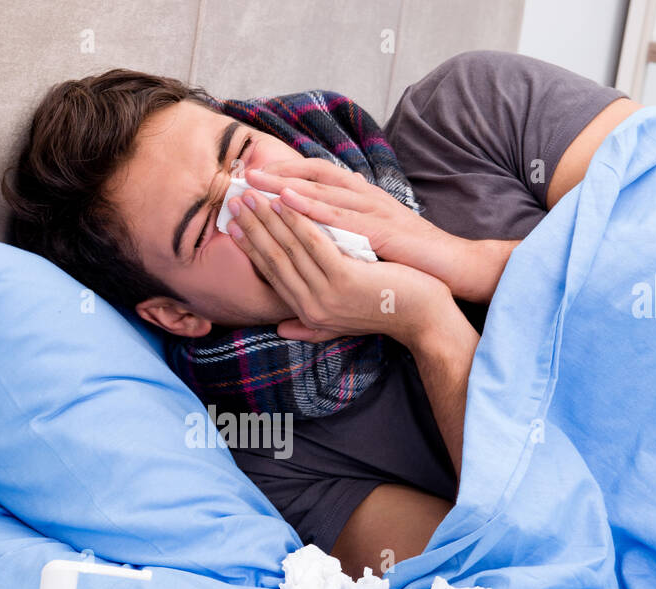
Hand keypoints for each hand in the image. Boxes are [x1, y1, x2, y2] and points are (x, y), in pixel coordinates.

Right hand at [223, 186, 460, 349]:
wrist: (423, 318)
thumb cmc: (387, 311)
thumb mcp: (342, 322)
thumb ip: (311, 327)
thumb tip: (281, 330)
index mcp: (307, 312)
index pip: (272, 273)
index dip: (250, 246)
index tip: (232, 224)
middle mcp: (311, 307)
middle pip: (273, 258)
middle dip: (251, 225)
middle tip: (234, 199)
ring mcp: (326, 294)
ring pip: (288, 247)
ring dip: (268, 215)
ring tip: (253, 192)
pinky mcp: (344, 280)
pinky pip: (315, 243)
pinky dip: (298, 218)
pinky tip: (284, 197)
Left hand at [244, 159, 513, 302]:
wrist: (452, 271)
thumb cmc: (411, 263)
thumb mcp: (370, 249)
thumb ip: (344, 242)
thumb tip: (316, 244)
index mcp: (362, 200)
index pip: (318, 179)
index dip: (286, 176)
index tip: (253, 180)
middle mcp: (366, 197)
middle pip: (314, 176)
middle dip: (277, 174)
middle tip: (243, 174)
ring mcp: (374, 210)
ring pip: (323, 189)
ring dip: (286, 183)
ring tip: (256, 181)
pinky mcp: (382, 228)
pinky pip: (341, 215)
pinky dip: (312, 206)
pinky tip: (288, 200)